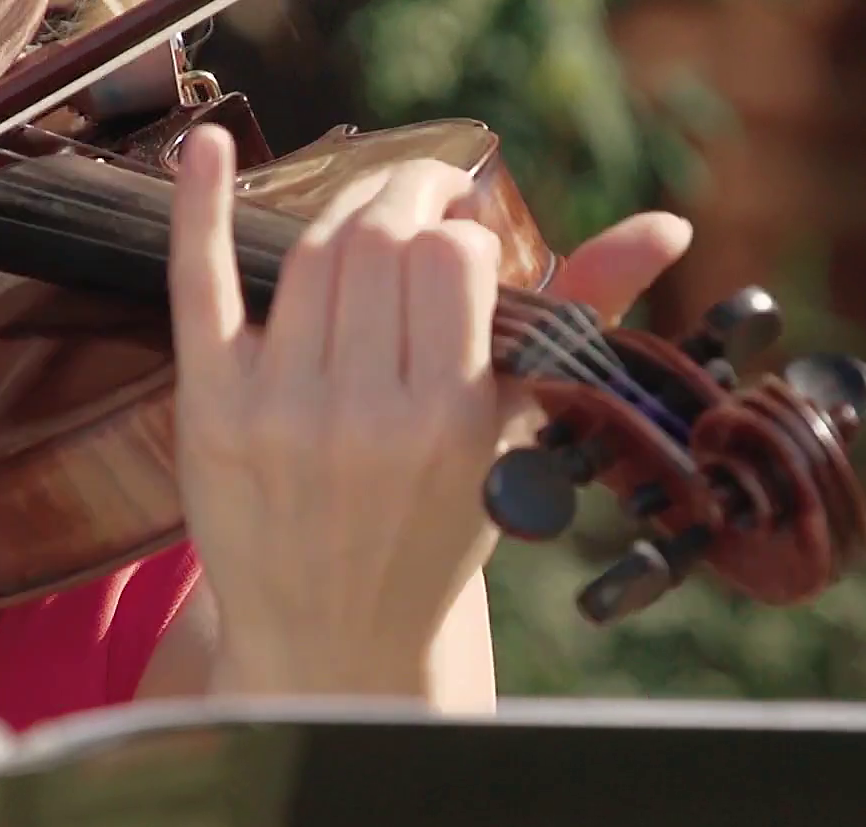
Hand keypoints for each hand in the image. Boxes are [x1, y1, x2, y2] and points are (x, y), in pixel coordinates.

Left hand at [167, 125, 690, 694]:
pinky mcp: (211, 414)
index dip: (463, 232)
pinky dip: (201, 208)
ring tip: (370, 219)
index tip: (467, 242)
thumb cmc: (440, 530)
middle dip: (408, 197)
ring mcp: (279, 413)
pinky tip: (212, 149)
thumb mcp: (515, 437)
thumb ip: (579, 318)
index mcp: (451, 420)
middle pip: (380, 239)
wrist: (338, 638)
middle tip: (421, 203)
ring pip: (312, 254)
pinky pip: (199, 286)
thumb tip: (666, 226)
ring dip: (346, 211)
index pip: (454, 258)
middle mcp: (363, 417)